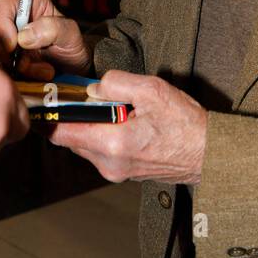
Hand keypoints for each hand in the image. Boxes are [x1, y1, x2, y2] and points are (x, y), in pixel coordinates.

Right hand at [0, 0, 91, 79]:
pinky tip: (38, 74)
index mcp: (26, 2)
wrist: (74, 65)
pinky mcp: (6, 56)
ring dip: (17, 66)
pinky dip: (18, 74)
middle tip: (28, 63)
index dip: (2, 25)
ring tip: (45, 70)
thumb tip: (23, 37)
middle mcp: (13, 17)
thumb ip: (51, 28)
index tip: (13, 46)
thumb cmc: (72, 43)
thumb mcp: (69, 33)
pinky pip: (1, 66)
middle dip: (7, 50)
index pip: (2, 5)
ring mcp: (7, 37)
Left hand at [44, 70, 207, 185]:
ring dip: (91, 126)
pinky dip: (104, 136)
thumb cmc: (186, 124)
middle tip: (87, 97)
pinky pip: (102, 152)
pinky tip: (124, 123)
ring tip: (113, 110)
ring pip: (86, 145)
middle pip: (71, 138)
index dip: (50, 114)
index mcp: (112, 143)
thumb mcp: (153, 90)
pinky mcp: (124, 174)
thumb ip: (117, 83)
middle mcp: (109, 164)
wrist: (210, 155)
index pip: (61, 132)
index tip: (46, 100)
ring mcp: (116, 172)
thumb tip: (93, 88)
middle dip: (75, 117)